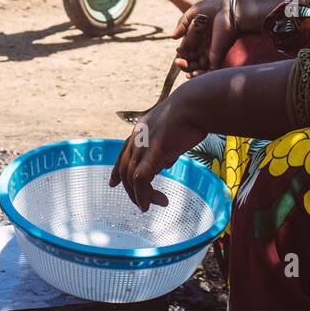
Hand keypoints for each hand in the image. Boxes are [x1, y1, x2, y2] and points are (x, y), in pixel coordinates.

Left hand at [110, 86, 208, 212]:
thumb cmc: (193, 114)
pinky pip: (141, 179)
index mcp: (141, 129)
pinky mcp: (153, 152)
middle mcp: (138, 137)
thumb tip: (165, 163)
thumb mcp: (175, 132)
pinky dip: (143, 194)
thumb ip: (167, 148)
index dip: (117, 170)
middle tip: (143, 205)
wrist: (197, 104)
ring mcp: (144, 144)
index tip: (113, 183)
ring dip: (139, 195)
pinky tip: (149, 204)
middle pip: (125, 168)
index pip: (124, 152)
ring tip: (150, 206)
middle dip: (131, 189)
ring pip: (131, 176)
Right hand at [172, 0, 233, 74]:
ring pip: (198, 68)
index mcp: (199, 37)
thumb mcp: (193, 13)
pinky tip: (192, 74)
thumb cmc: (214, 7)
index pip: (187, 51)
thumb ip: (182, 24)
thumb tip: (172, 37)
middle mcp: (205, 47)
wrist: (230, 8)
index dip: (181, 54)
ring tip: (181, 64)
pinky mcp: (218, 56)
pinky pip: (210, 71)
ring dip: (188, 70)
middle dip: (183, 63)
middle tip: (178, 61)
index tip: (179, 50)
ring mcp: (211, 53)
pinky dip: (201, 76)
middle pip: (191, 61)